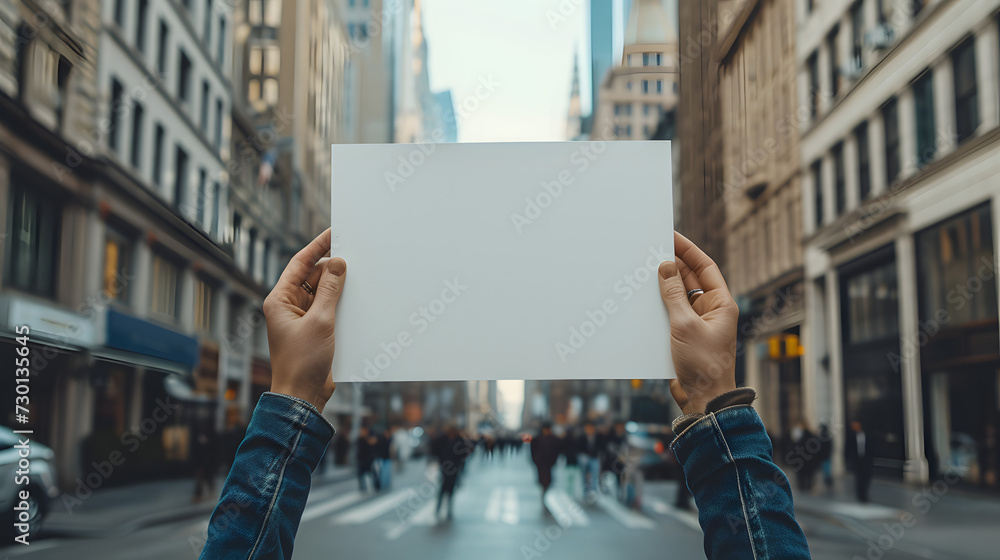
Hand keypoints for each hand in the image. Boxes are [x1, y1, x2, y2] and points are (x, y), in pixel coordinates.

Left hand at [263, 229, 346, 411]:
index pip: (299, 264)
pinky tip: (356, 298)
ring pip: (322, 292)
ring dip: (338, 285)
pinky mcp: (315, 330)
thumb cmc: (302, 362)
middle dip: (331, 266)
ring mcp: (302, 318)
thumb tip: (337, 264)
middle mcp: (289, 306)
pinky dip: (341, 302)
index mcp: (280, 300)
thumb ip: (329, 290)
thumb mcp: (320, 321)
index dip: (317, 246)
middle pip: (312, 276)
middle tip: (353, 253)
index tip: (333, 233)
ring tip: (358, 274)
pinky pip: (329, 308)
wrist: (302, 396)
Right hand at [658, 231, 738, 414]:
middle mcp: (711, 311)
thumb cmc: (704, 367)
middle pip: (690, 279)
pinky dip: (658, 306)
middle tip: (651, 251)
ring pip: (678, 296)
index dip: (688, 250)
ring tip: (644, 273)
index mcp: (721, 304)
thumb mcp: (685, 325)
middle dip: (672, 265)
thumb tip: (665, 267)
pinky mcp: (684, 337)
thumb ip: (674, 295)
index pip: (705, 267)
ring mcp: (697, 324)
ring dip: (663, 286)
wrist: (703, 401)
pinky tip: (643, 302)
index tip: (670, 236)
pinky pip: (670, 314)